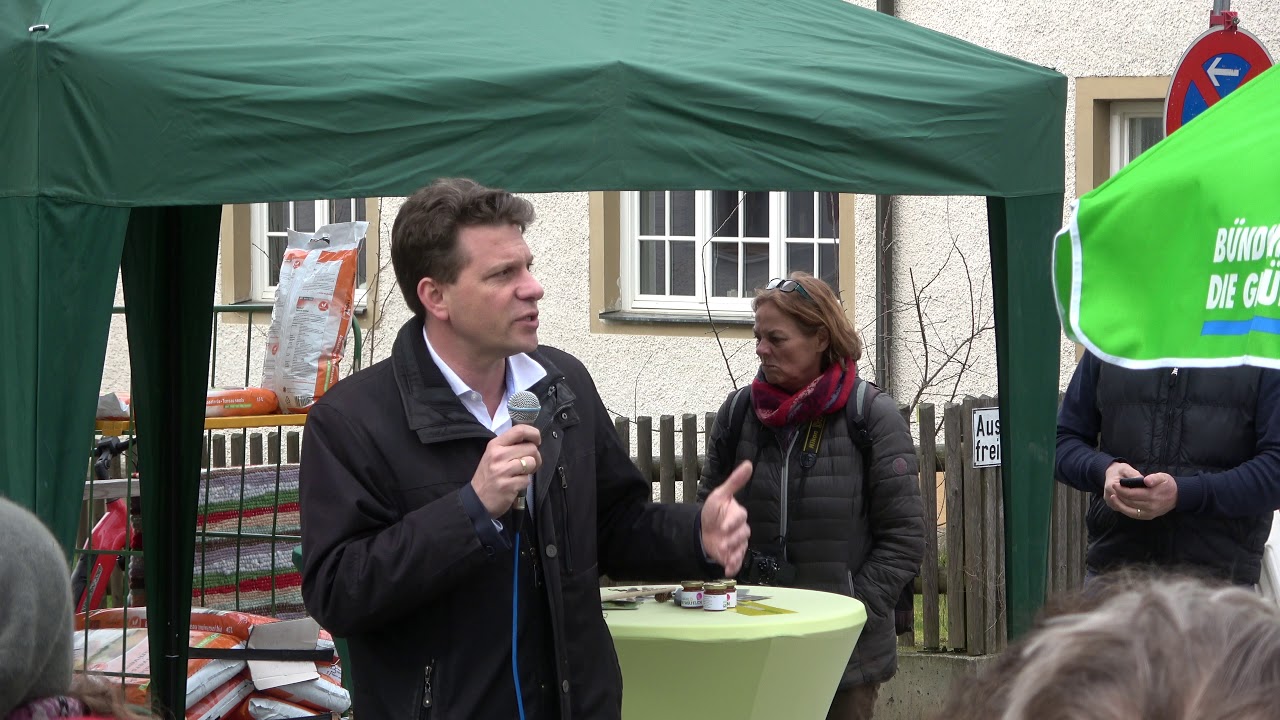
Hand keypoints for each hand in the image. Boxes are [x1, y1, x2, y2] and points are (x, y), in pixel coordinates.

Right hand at [471, 425, 540, 516]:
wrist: (477, 499)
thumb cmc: (488, 476)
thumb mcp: (493, 455)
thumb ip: (510, 446)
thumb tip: (532, 440)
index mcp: (495, 445)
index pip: (520, 430)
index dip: (534, 433)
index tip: (537, 441)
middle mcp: (498, 455)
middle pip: (531, 448)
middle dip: (536, 457)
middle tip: (529, 464)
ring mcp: (503, 471)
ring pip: (531, 463)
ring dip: (530, 470)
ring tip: (521, 474)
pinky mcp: (508, 485)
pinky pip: (527, 479)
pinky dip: (524, 483)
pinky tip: (515, 484)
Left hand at [701, 461, 751, 575]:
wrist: (701, 532)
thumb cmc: (712, 513)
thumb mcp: (719, 495)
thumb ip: (734, 482)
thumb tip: (748, 464)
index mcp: (738, 514)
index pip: (740, 517)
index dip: (732, 522)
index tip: (723, 527)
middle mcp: (740, 529)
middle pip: (742, 534)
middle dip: (732, 539)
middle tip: (721, 542)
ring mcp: (737, 543)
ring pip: (741, 548)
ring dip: (732, 553)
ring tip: (721, 553)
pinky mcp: (733, 555)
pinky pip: (737, 561)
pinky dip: (733, 566)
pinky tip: (728, 570)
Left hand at [1104, 461, 1176, 519]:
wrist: (1178, 496)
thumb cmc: (1168, 484)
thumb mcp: (1163, 477)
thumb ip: (1154, 478)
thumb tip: (1146, 480)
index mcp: (1153, 495)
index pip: (1132, 494)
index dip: (1121, 489)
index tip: (1115, 484)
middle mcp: (1151, 506)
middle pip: (1130, 502)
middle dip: (1119, 495)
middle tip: (1112, 489)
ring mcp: (1150, 513)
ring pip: (1130, 510)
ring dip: (1119, 504)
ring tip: (1112, 497)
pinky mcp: (1149, 516)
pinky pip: (1134, 515)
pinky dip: (1125, 510)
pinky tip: (1120, 504)